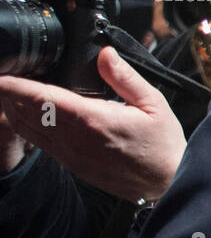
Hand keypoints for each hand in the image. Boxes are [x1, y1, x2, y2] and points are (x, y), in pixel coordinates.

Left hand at [0, 47, 186, 199]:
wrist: (166, 183)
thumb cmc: (162, 145)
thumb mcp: (153, 104)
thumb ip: (125, 78)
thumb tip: (105, 54)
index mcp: (93, 120)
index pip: (43, 98)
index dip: (16, 85)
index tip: (2, 75)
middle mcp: (75, 139)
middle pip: (26, 112)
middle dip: (8, 94)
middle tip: (3, 78)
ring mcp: (70, 154)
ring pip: (26, 128)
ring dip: (11, 108)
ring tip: (5, 92)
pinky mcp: (71, 164)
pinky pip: (37, 142)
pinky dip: (23, 124)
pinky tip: (22, 113)